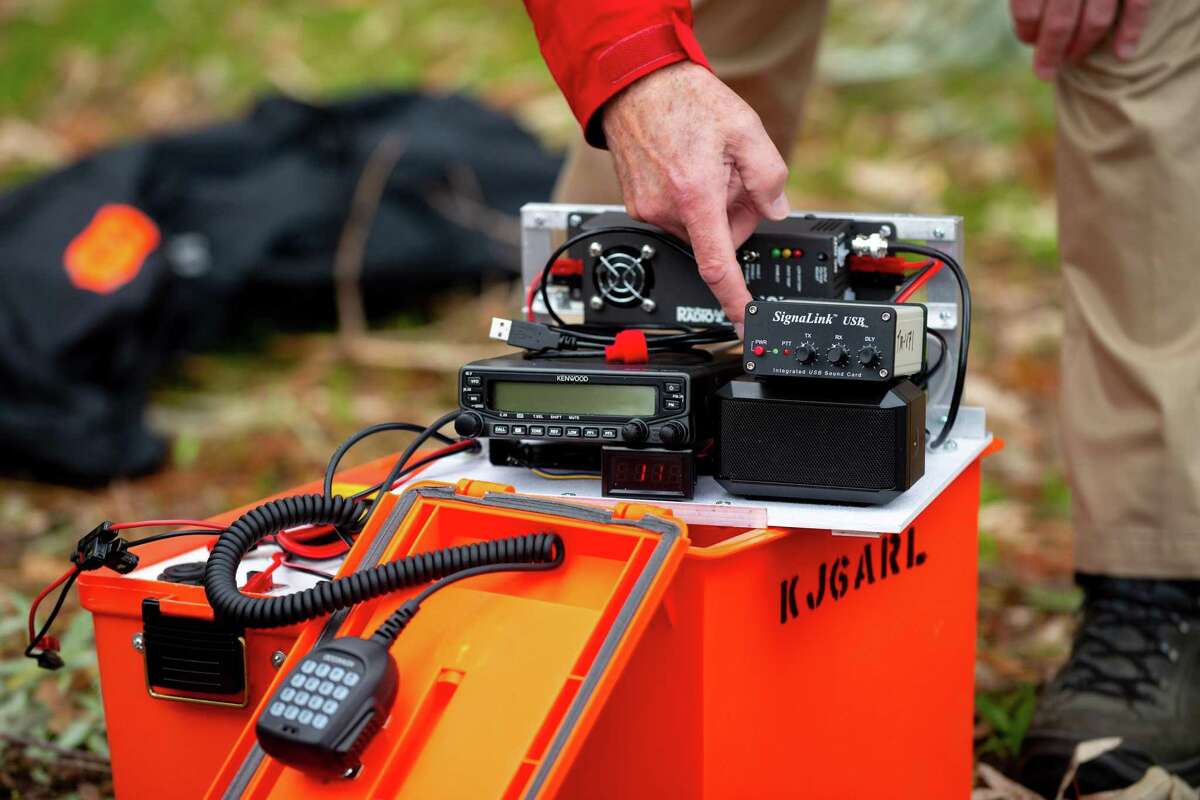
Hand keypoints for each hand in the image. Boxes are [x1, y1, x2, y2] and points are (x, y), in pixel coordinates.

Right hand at [602, 62, 789, 324]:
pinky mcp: (638, 206)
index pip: (718, 266)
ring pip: (697, 227)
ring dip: (710, 205)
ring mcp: (648, 211)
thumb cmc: (686, 101)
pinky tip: (687, 165)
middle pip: (718, 239)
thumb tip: (776, 209)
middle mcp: (667, 211)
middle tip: (733, 174)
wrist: (636, 85)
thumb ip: (770, 176)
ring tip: (704, 162)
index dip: (735, 300)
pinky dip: (689, 199)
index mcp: (696, 198)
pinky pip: (676, 216)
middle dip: (734, 215)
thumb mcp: (747, 129)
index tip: (745, 322)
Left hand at [1010, 0, 1150, 79]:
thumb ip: (1034, 1)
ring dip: (1082, 47)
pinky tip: (1123, 54)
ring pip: (1096, 22)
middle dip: (1050, 54)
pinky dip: (1130, 32)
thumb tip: (1033, 37)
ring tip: (1072, 58)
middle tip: (1044, 73)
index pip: (1027, 11)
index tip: (1029, 38)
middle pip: (1059, 24)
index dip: (1026, 31)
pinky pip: (1137, 6)